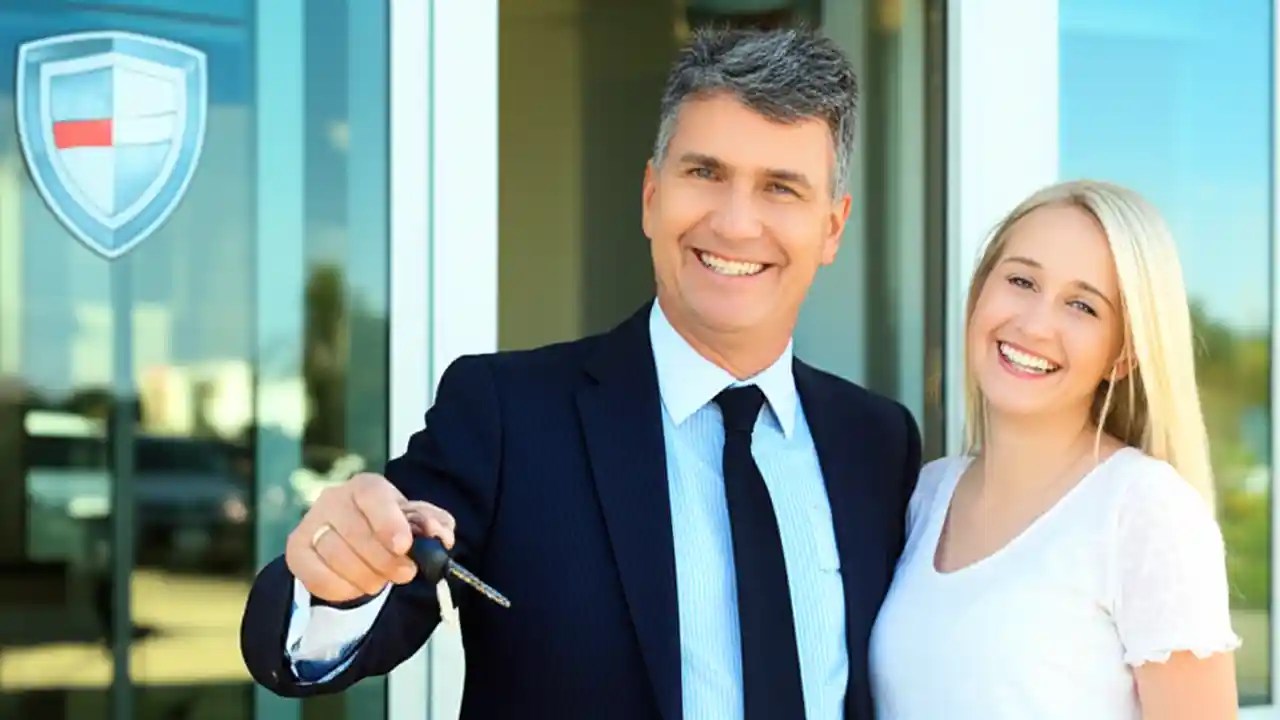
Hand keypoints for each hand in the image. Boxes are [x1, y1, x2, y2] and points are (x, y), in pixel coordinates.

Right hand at [286, 472, 457, 602]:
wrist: (355, 545)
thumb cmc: (390, 529)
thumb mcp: (417, 524)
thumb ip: (434, 525)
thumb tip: (441, 535)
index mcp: (366, 487)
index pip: (372, 496)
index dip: (388, 521)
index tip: (404, 545)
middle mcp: (333, 499)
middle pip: (355, 532)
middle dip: (384, 560)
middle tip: (405, 573)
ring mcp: (311, 524)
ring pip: (336, 555)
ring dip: (365, 576)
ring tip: (380, 580)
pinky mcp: (296, 551)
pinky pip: (316, 576)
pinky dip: (342, 588)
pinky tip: (357, 586)